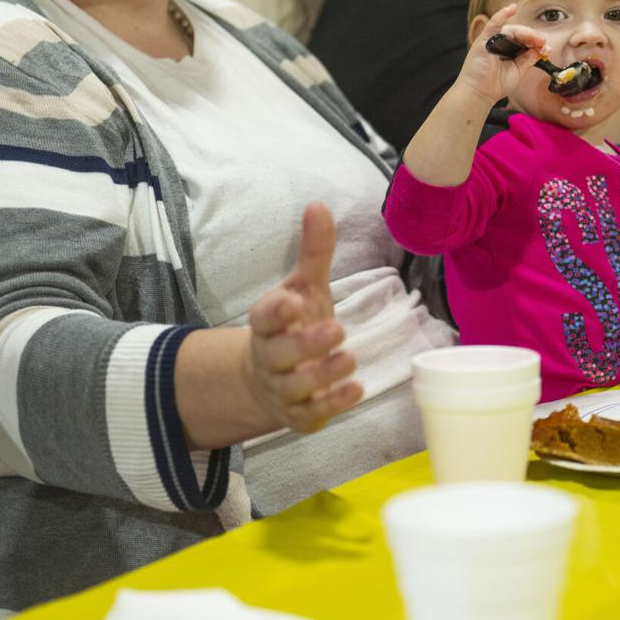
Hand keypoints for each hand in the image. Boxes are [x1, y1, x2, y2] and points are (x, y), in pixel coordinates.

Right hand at [244, 202, 361, 433]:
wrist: (269, 380)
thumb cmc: (292, 325)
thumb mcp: (304, 287)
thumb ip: (314, 251)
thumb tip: (318, 204)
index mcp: (266, 324)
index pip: (262, 318)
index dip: (275, 312)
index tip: (293, 301)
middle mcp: (270, 358)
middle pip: (279, 355)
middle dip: (306, 345)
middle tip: (336, 330)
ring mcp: (283, 389)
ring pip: (297, 387)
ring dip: (324, 375)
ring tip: (349, 358)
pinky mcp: (299, 414)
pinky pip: (311, 414)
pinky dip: (333, 405)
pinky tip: (356, 389)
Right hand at [457, 3, 548, 105]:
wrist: (480, 94)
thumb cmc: (495, 84)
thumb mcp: (518, 70)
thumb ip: (529, 59)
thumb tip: (542, 49)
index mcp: (507, 49)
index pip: (525, 40)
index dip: (537, 43)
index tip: (547, 50)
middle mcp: (499, 42)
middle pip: (521, 34)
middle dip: (535, 38)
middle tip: (544, 44)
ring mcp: (491, 40)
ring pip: (512, 30)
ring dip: (527, 33)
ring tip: (538, 40)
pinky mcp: (484, 40)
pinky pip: (493, 24)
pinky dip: (501, 15)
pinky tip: (512, 8)